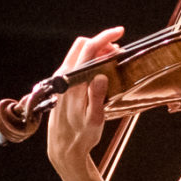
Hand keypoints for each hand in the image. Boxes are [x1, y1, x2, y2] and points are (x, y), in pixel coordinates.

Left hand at [46, 27, 124, 170]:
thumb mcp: (94, 120)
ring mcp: (61, 80)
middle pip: (82, 46)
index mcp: (72, 83)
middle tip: (118, 53)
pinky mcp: (62, 84)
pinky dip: (91, 60)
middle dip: (102, 43)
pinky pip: (77, 63)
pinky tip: (101, 71)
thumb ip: (96, 97)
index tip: (119, 33)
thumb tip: (101, 75)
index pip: (87, 50)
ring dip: (97, 52)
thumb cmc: (81, 136)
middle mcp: (63, 78)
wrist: (63, 148)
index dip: (104, 37)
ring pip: (79, 54)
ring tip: (112, 63)